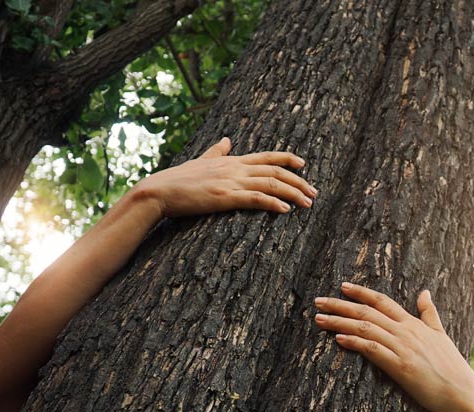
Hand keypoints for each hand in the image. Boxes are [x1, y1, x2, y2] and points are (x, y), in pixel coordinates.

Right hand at [129, 137, 317, 218]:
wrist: (159, 191)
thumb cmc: (177, 179)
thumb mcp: (200, 160)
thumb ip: (217, 151)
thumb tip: (227, 139)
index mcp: (231, 160)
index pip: (267, 156)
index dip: (288, 159)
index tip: (304, 165)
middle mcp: (235, 168)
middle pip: (275, 171)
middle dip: (299, 182)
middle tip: (314, 193)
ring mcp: (230, 182)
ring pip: (270, 184)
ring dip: (293, 194)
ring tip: (308, 204)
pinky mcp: (224, 198)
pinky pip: (255, 198)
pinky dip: (273, 203)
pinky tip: (286, 210)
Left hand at [313, 282, 473, 411]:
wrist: (461, 391)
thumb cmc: (451, 366)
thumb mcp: (441, 334)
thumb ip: (429, 313)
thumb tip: (425, 292)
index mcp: (413, 324)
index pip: (383, 301)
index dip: (361, 292)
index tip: (342, 286)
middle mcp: (406, 332)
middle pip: (367, 312)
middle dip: (340, 305)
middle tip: (318, 301)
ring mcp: (403, 348)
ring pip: (366, 329)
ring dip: (340, 322)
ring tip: (319, 319)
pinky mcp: (401, 367)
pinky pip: (374, 351)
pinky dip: (355, 342)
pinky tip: (339, 339)